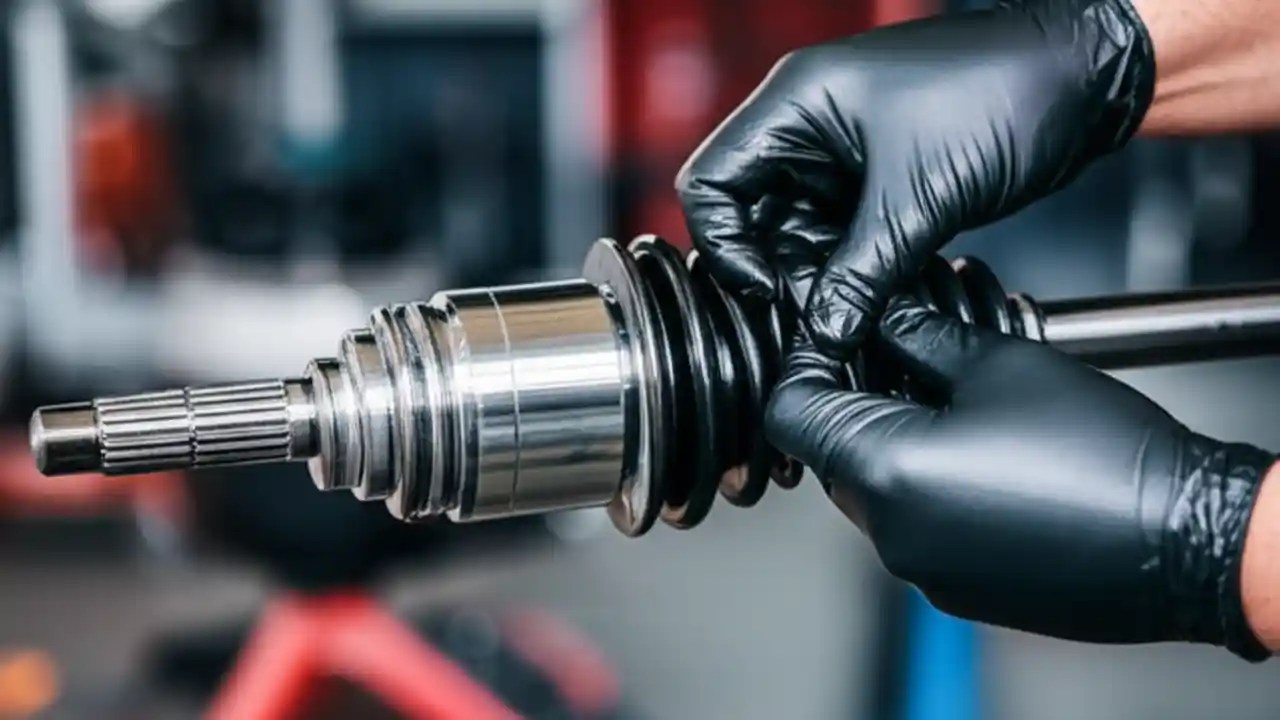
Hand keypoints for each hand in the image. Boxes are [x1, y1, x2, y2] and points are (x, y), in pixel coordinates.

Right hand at [676, 0, 1153, 357]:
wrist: (1086, 78)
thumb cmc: (1004, 89)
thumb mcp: (919, 197)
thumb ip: (861, 273)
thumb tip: (822, 333)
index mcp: (796, 104)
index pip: (710, 181)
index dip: (724, 244)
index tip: (763, 288)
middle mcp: (809, 129)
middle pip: (752, 216)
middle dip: (779, 271)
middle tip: (812, 317)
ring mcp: (844, 156)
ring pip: (800, 236)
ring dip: (819, 280)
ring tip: (850, 317)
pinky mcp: (880, 182)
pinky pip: (844, 239)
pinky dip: (853, 274)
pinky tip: (874, 303)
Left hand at [766, 297, 1273, 658]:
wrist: (1183, 537)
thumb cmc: (1100, 453)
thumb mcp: (997, 363)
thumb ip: (915, 334)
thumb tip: (876, 313)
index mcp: (884, 471)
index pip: (789, 411)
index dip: (804, 361)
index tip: (832, 334)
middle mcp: (889, 533)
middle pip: (825, 453)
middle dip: (850, 400)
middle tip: (897, 358)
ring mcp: (921, 568)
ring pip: (869, 491)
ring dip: (888, 443)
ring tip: (948, 402)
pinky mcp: (954, 588)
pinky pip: (911, 528)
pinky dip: (923, 487)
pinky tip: (978, 453)